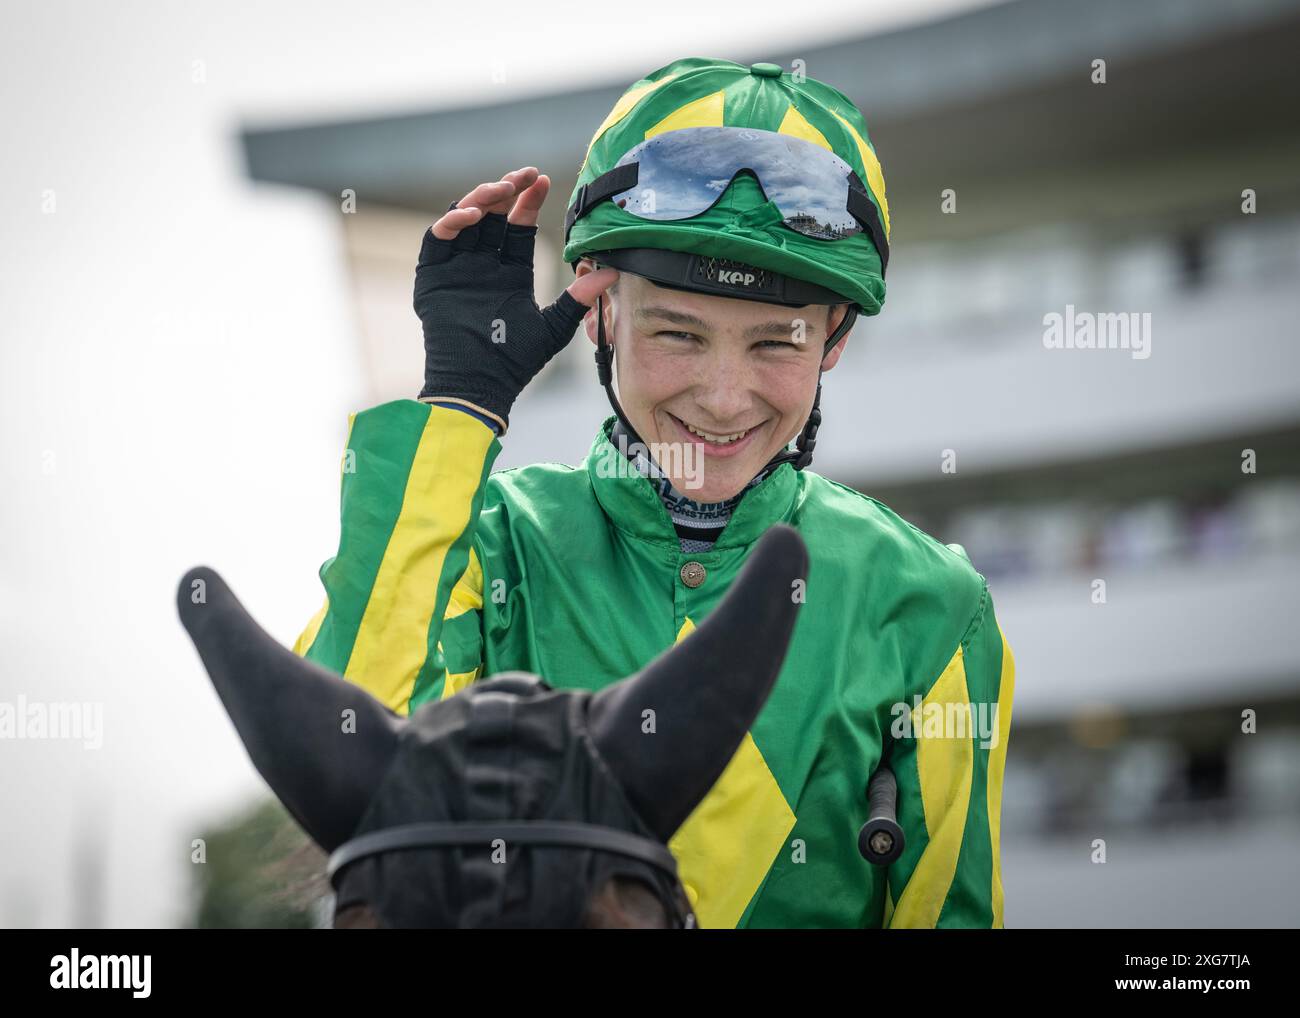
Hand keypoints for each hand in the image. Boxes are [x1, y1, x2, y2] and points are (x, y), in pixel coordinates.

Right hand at [414, 167, 618, 431]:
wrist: (479, 384)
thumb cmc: (515, 362)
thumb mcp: (553, 326)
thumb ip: (578, 299)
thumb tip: (610, 272)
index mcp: (510, 274)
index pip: (518, 226)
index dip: (529, 202)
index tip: (543, 181)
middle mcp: (483, 266)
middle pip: (491, 215)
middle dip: (506, 190)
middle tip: (523, 175)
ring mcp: (457, 269)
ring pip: (464, 219)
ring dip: (480, 199)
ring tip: (499, 190)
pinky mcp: (432, 277)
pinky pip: (437, 239)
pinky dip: (452, 222)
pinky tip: (472, 215)